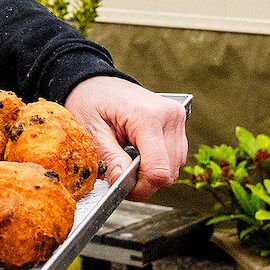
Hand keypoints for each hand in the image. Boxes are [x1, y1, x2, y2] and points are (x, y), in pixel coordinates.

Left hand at [64, 77, 187, 199]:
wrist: (98, 80)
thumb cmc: (90, 100)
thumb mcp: (91, 130)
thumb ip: (110, 158)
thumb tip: (120, 183)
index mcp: (146, 117)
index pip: (158, 170)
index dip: (142, 188)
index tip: (123, 189)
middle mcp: (169, 116)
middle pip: (169, 171)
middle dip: (146, 181)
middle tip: (121, 175)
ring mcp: (177, 117)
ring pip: (176, 166)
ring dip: (154, 172)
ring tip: (129, 161)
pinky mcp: (178, 120)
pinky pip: (176, 155)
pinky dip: (160, 161)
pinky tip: (140, 153)